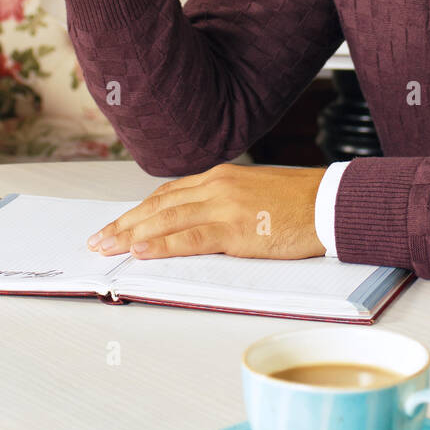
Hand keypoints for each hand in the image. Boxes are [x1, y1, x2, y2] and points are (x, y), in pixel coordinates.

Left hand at [86, 163, 327, 260]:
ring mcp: (225, 206)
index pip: (168, 194)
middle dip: (124, 224)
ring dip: (132, 235)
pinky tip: (141, 252)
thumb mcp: (255, 193)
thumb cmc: (300, 201)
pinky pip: (191, 238)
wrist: (331, 202)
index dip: (138, 211)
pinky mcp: (236, 228)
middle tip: (98, 240)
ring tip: (107, 248)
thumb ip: (226, 202)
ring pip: (166, 220)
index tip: (116, 225)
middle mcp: (217, 186)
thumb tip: (201, 222)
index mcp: (220, 177)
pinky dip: (163, 245)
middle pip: (158, 206)